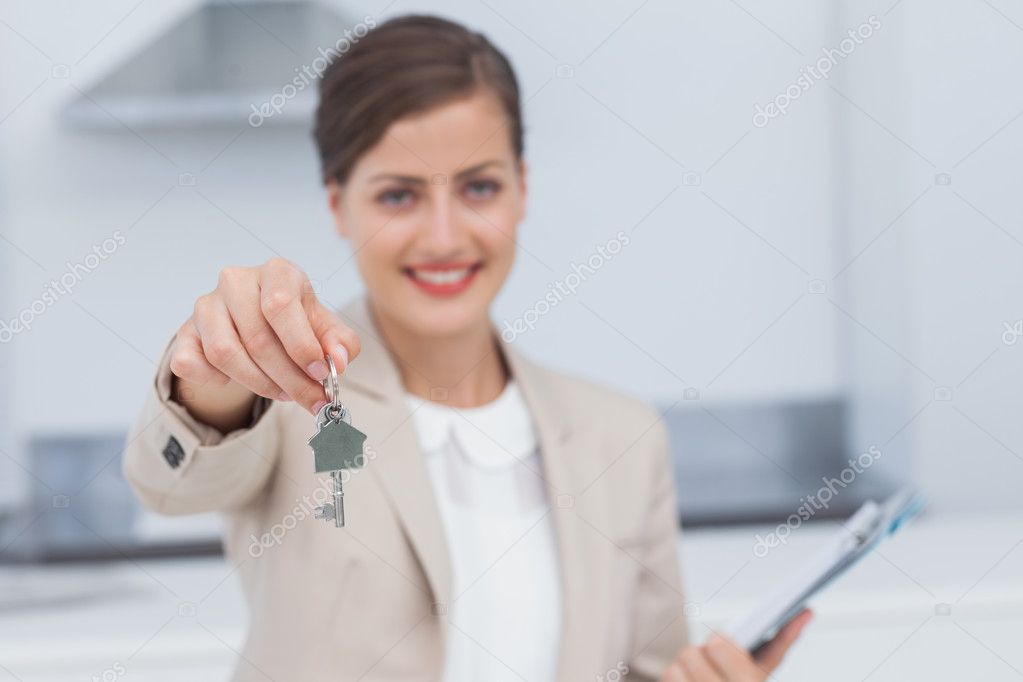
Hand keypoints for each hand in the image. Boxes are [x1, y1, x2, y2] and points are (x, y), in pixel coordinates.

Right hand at [169, 258, 360, 424]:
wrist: (256, 326)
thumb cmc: (296, 323)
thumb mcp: (324, 328)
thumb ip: (341, 342)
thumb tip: (339, 361)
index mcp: (275, 271)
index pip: (280, 304)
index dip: (301, 344)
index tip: (319, 373)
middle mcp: (235, 281)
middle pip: (257, 338)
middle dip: (289, 378)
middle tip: (311, 400)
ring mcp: (205, 306)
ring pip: (225, 354)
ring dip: (260, 384)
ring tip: (284, 393)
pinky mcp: (184, 332)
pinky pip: (192, 364)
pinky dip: (217, 381)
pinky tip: (240, 381)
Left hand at [661, 609, 812, 681]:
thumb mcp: (765, 671)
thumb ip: (782, 642)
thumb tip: (806, 612)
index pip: (718, 645)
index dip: (719, 643)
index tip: (723, 647)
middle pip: (690, 654)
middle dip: (700, 656)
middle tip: (710, 663)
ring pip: (673, 669)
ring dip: (684, 670)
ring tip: (700, 677)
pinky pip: (667, 681)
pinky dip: (677, 681)